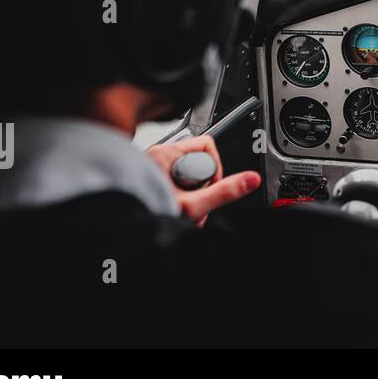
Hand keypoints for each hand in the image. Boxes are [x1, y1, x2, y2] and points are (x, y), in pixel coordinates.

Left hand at [145, 135, 261, 225]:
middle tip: (194, 202)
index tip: (209, 187)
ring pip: (186, 176)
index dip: (214, 168)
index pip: (206, 146)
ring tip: (182, 209)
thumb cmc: (148, 213)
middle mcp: (156, 157)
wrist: (127, 232)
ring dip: (190, 196)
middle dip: (201, 187)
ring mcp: (151, 169)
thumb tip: (250, 179)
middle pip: (197, 163)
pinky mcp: (149, 181)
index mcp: (165, 153)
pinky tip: (173, 210)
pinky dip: (178, 198)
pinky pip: (173, 184)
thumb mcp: (193, 205)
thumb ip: (223, 192)